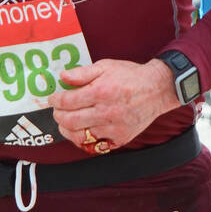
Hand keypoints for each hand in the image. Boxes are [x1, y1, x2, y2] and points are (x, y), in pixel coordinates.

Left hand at [49, 57, 178, 151]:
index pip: (67, 101)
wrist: (157, 89)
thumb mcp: (105, 66)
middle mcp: (106, 112)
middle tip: (57, 111)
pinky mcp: (120, 138)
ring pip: (80, 136)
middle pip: (69, 121)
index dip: (55, 101)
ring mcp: (113, 128)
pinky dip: (84, 140)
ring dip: (67, 130)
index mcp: (100, 92)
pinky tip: (81, 131)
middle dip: (58, 116)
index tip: (53, 99)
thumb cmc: (130, 76)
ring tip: (66, 123)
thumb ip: (82, 73)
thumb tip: (62, 77)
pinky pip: (95, 145)